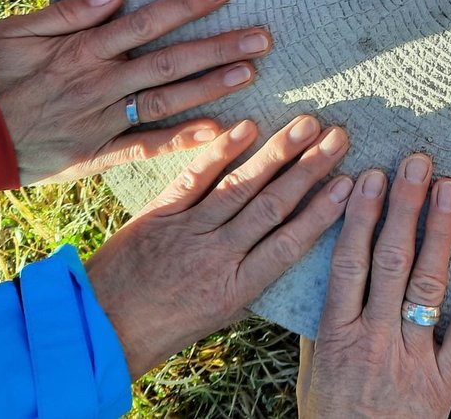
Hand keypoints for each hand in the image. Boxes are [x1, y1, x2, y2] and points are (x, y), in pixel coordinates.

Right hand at [0, 0, 267, 184]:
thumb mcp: (17, 31)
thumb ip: (69, 11)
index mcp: (84, 49)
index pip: (147, 21)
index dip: (188, 4)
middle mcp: (101, 83)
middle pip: (170, 61)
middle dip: (219, 46)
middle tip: (263, 36)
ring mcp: (103, 121)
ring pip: (167, 100)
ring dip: (211, 86)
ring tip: (252, 72)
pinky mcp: (99, 154)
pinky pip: (146, 147)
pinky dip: (182, 140)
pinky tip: (219, 131)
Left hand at [86, 115, 352, 376]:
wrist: (100, 327)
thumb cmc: (162, 326)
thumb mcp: (217, 315)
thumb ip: (249, 279)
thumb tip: (284, 246)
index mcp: (238, 288)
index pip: (290, 243)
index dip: (323, 212)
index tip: (350, 185)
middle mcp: (219, 256)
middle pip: (274, 206)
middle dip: (310, 170)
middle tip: (339, 138)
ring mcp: (189, 231)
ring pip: (242, 186)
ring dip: (277, 152)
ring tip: (307, 124)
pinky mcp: (161, 213)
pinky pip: (196, 177)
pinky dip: (221, 151)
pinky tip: (245, 127)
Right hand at [296, 153, 450, 417]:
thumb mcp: (311, 376)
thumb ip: (321, 327)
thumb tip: (327, 276)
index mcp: (335, 335)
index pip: (349, 263)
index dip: (360, 217)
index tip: (370, 176)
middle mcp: (372, 339)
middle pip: (389, 262)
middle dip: (403, 207)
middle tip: (417, 162)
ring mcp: (410, 359)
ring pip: (426, 286)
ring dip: (440, 232)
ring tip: (450, 187)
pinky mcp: (443, 381)